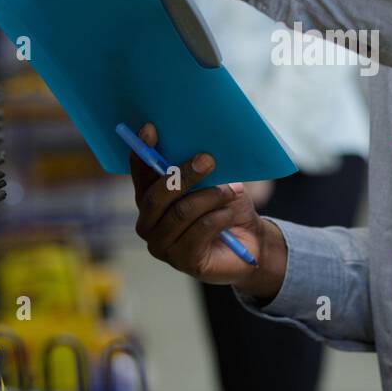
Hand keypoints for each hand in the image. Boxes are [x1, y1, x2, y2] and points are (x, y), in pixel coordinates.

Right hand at [129, 124, 286, 299]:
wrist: (251, 242)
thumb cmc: (226, 207)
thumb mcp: (213, 182)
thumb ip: (196, 169)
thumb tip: (194, 149)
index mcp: (149, 199)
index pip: (140, 174)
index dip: (143, 151)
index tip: (151, 129)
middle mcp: (148, 223)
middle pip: (157, 196)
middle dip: (183, 176)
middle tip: (207, 160)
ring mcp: (162, 245)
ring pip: (181, 212)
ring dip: (210, 197)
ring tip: (231, 191)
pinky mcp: (183, 261)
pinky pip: (200, 230)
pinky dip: (219, 216)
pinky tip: (230, 213)